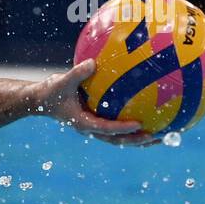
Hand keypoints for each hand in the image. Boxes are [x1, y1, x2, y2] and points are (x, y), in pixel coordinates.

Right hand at [29, 60, 158, 146]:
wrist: (42, 100)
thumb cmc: (51, 91)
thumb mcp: (61, 82)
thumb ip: (76, 74)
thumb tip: (93, 63)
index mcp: (82, 122)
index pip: (105, 128)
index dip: (121, 128)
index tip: (138, 124)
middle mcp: (91, 128)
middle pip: (117, 140)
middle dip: (137, 141)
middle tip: (155, 136)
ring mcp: (96, 127)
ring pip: (120, 138)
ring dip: (140, 139)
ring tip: (162, 136)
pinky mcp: (99, 122)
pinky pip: (119, 127)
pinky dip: (135, 127)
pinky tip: (151, 120)